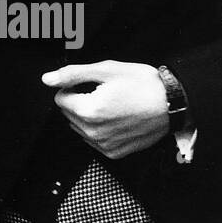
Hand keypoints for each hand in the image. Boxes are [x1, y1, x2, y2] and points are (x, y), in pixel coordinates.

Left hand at [41, 60, 169, 159]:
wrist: (174, 103)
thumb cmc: (144, 85)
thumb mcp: (106, 70)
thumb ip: (73, 74)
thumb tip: (47, 79)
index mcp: (89, 111)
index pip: (60, 98)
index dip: (72, 87)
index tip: (89, 83)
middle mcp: (95, 132)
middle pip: (68, 113)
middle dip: (79, 100)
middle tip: (103, 91)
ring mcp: (105, 145)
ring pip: (79, 126)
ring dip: (88, 115)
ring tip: (112, 103)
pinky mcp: (115, 152)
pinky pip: (94, 140)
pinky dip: (99, 128)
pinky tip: (116, 117)